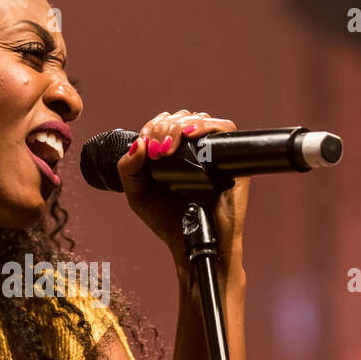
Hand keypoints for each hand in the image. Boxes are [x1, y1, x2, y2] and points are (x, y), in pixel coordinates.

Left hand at [116, 110, 248, 272]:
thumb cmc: (169, 221)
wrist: (190, 242)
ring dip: (179, 126)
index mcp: (174, 153)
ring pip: (199, 118)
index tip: (145, 147)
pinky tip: (190, 135)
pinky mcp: (232, 160)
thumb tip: (137, 144)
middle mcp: (194, 149)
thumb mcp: (138, 195)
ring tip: (167, 148)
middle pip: (181, 117)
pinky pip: (225, 129)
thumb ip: (129, 170)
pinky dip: (206, 126)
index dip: (152, 127)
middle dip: (163, 128)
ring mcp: (213, 152)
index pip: (165, 122)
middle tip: (156, 151)